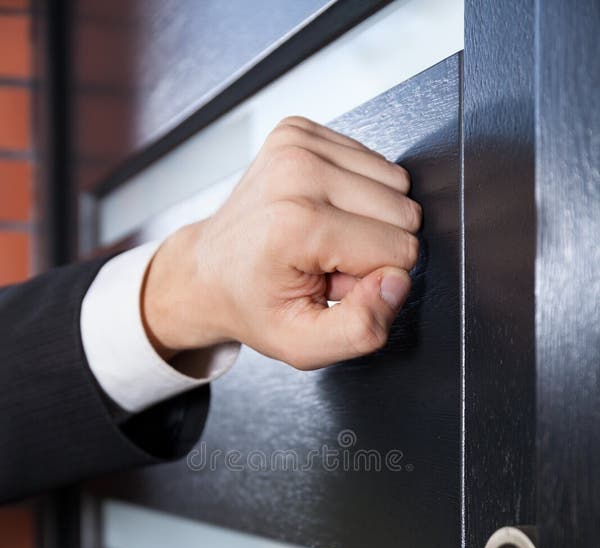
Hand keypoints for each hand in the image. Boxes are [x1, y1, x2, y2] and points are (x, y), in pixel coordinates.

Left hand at [142, 116, 420, 369]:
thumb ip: (361, 329)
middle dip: (376, 246)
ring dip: (368, 219)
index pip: (401, 249)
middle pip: (404, 210)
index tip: (338, 283)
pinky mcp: (301, 131)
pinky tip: (323, 214)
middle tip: (330, 264)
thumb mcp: (304, 345)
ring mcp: (297, 144)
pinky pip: (373, 162)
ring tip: (324, 241)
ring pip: (396, 182)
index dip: (379, 278)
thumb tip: (398, 284)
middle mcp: (297, 172)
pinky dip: (356, 193)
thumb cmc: (253, 305)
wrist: (209, 272)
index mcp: (297, 224)